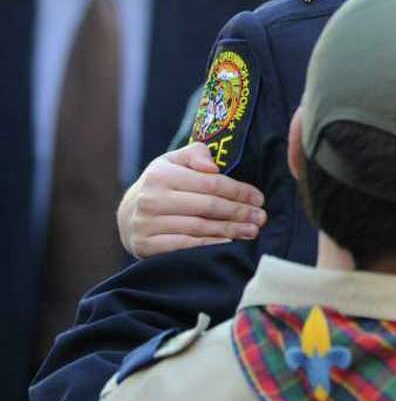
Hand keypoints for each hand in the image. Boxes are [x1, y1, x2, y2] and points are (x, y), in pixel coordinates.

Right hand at [118, 143, 266, 257]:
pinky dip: (209, 246)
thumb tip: (213, 166)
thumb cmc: (162, 185)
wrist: (128, 215)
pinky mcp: (146, 245)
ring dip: (230, 230)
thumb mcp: (174, 161)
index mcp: (161, 174)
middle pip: (208, 206)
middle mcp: (151, 199)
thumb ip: (196, 154)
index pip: (210, 183)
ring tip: (252, 231)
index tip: (259, 198)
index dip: (239, 191)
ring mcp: (146, 224)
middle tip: (261, 217)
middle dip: (239, 212)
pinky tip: (228, 243)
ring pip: (199, 227)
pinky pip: (185, 246)